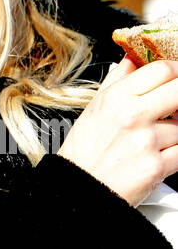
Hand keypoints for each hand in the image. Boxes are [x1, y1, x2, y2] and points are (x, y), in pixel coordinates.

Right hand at [57, 54, 177, 205]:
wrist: (80, 190)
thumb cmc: (85, 152)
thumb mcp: (94, 107)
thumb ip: (118, 80)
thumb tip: (133, 58)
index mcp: (116, 97)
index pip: (161, 70)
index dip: (177, 70)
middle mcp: (131, 116)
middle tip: (175, 105)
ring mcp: (146, 141)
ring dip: (175, 133)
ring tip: (158, 140)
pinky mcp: (156, 167)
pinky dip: (176, 153)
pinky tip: (162, 154)